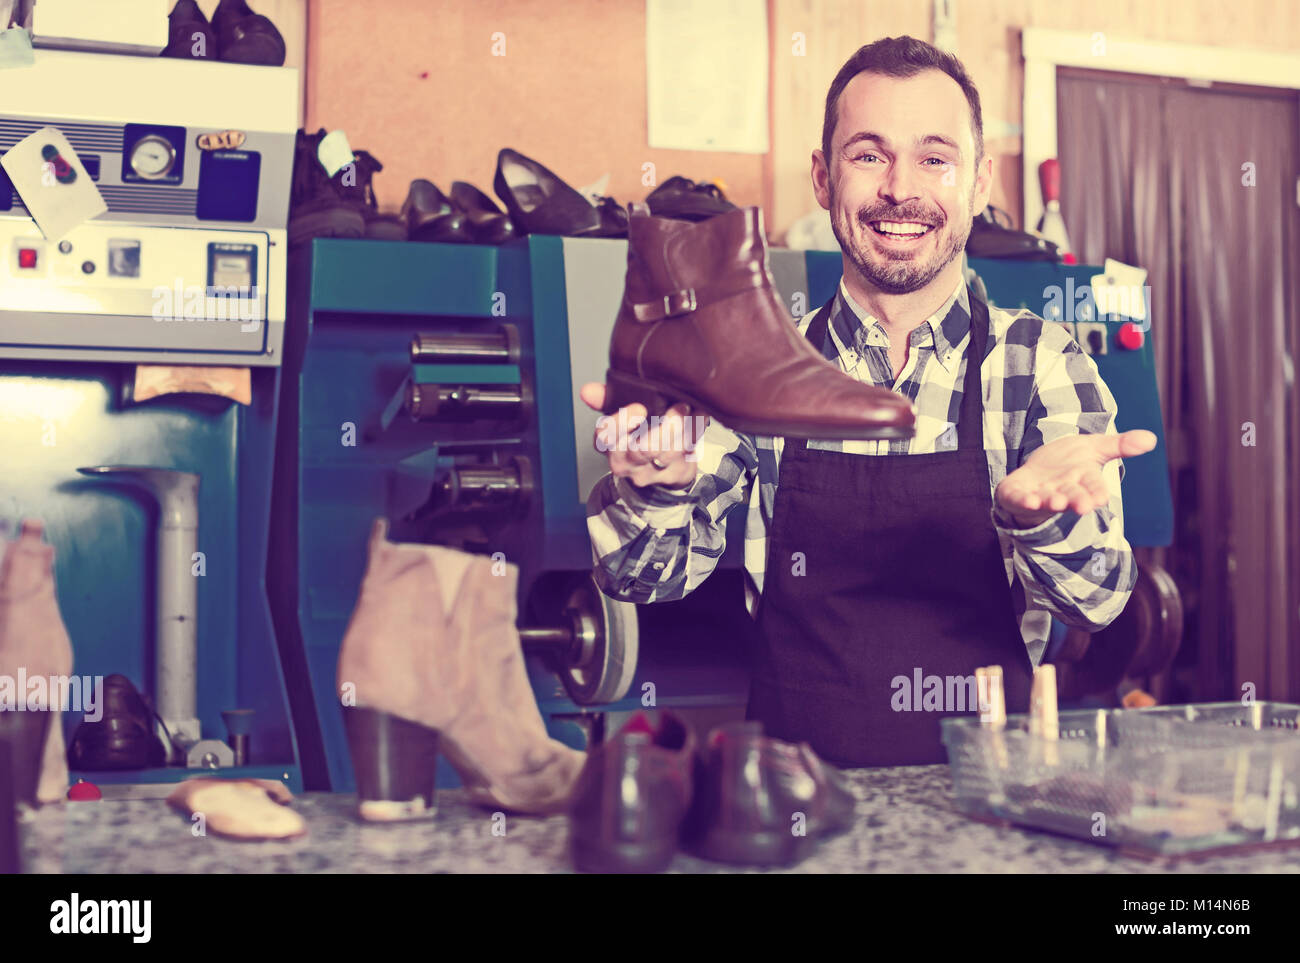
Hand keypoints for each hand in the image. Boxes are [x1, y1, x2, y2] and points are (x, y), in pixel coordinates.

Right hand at [579, 382, 704, 489]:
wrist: (658, 467)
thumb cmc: (637, 434)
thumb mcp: (619, 416)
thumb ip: (605, 400)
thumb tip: (587, 391)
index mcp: (610, 446)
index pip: (606, 437)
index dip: (622, 422)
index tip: (639, 409)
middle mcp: (629, 462)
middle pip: (643, 450)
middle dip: (663, 429)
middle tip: (679, 407)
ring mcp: (654, 472)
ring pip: (670, 453)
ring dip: (685, 428)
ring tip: (691, 407)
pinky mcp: (676, 473)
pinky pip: (690, 453)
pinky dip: (697, 430)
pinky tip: (701, 415)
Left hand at [995, 429, 1157, 527]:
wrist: (1039, 468)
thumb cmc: (1070, 461)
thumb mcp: (1095, 447)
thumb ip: (1119, 445)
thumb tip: (1151, 439)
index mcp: (1084, 481)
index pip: (1094, 488)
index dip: (1097, 493)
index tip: (1101, 498)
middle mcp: (1064, 490)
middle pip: (1073, 497)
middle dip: (1077, 501)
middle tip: (1083, 506)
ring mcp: (1040, 494)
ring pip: (1047, 500)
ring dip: (1051, 502)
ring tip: (1056, 502)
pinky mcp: (1018, 494)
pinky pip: (1019, 499)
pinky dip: (1023, 500)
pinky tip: (1027, 500)